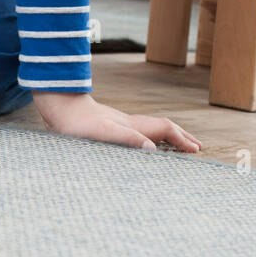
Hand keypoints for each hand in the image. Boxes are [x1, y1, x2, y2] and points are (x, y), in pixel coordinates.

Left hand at [32, 91, 201, 151]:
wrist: (59, 106)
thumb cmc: (77, 123)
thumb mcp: (102, 133)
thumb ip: (127, 139)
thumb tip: (154, 150)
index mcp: (131, 125)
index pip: (164, 129)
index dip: (181, 139)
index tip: (196, 150)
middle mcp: (129, 123)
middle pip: (162, 127)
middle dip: (180, 136)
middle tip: (196, 147)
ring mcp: (120, 124)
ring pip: (151, 129)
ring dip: (168, 137)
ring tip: (178, 146)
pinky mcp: (110, 127)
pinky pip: (140, 133)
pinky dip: (152, 139)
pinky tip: (146, 145)